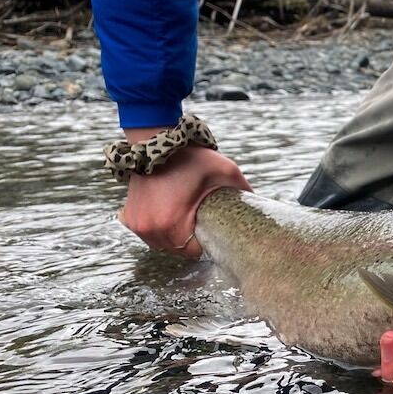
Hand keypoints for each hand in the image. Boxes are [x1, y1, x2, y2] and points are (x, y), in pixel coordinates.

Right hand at [118, 126, 251, 258]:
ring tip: (187, 220)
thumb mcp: (227, 172)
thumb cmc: (191, 158)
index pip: (194, 252)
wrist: (155, 141)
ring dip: (175, 237)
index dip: (207, 244)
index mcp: (172, 224)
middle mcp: (151, 228)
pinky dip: (160, 229)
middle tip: (202, 224)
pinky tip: (171, 217)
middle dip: (191, 240)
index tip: (214, 232)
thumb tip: (263, 208)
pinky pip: (149, 233)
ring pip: (162, 244)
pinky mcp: (129, 216)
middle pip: (178, 250)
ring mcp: (138, 224)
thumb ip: (245, 192)